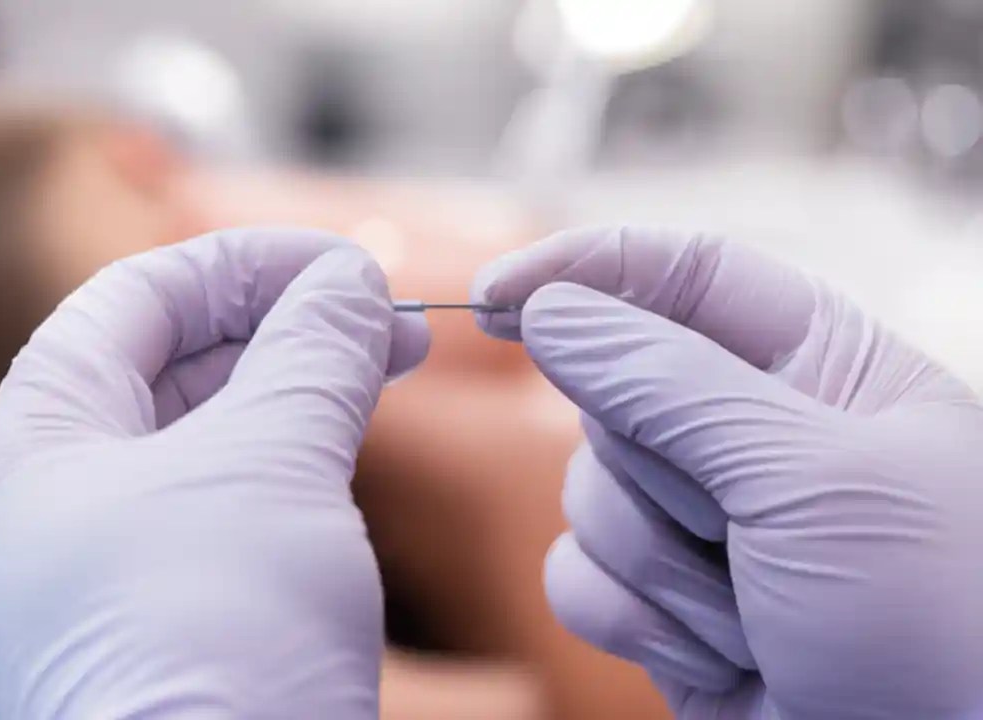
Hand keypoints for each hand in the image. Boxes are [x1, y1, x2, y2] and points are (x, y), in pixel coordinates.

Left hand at [0, 229, 428, 717]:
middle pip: (171, 363)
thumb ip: (311, 354)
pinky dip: (289, 460)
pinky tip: (346, 444)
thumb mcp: (269, 468)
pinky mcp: (167, 618)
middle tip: (380, 311)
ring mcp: (109, 565)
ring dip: (296, 385)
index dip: (243, 262)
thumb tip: (347, 282)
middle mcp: (57, 501)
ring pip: (206, 434)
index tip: (338, 256)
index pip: (132, 300)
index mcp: (35, 443)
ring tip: (384, 360)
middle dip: (282, 322)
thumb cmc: (206, 656)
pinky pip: (225, 506)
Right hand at [471, 227, 982, 718]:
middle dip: (651, 469)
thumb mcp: (810, 475)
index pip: (679, 273)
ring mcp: (701, 524)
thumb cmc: (942, 618)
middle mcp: (750, 433)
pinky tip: (722, 657)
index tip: (495, 296)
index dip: (584, 268)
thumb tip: (549, 311)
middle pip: (611, 392)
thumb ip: (665, 382)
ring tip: (755, 612)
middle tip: (734, 523)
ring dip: (656, 564)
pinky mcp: (662, 604)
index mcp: (816, 364)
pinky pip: (576, 577)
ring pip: (585, 492)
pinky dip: (632, 620)